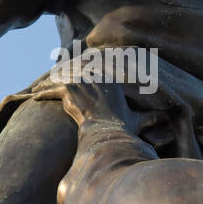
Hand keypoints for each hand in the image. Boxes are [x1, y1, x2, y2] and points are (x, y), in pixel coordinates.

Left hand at [36, 70, 156, 137]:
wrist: (109, 132)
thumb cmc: (123, 127)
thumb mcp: (138, 119)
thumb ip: (150, 116)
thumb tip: (166, 119)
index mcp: (111, 80)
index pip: (93, 71)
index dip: (82, 72)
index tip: (74, 74)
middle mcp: (96, 77)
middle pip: (76, 72)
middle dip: (63, 75)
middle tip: (52, 78)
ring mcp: (82, 81)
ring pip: (63, 79)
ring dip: (50, 84)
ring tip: (39, 89)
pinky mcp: (70, 89)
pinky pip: (53, 90)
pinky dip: (44, 93)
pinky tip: (35, 97)